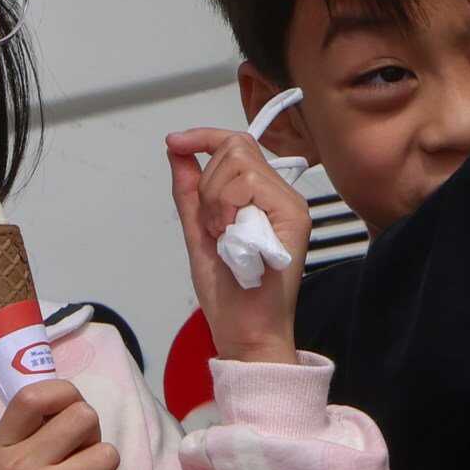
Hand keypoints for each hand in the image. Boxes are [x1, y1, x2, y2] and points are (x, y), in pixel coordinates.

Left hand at [165, 128, 306, 365]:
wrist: (246, 332)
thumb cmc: (229, 293)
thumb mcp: (197, 232)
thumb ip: (189, 191)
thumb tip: (178, 151)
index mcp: (261, 197)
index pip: (236, 145)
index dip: (203, 137)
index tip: (175, 142)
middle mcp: (280, 196)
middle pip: (235, 148)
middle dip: (207, 184)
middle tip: (212, 227)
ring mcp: (290, 205)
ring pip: (239, 164)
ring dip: (215, 201)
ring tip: (224, 238)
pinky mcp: (293, 216)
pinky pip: (248, 184)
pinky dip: (226, 210)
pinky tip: (233, 241)